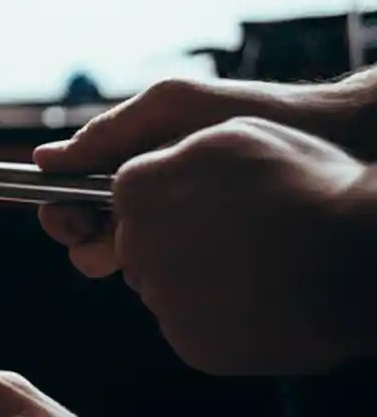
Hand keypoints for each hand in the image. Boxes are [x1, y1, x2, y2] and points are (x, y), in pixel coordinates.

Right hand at [35, 77, 365, 276]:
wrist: (330, 141)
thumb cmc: (250, 113)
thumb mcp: (171, 107)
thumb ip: (111, 132)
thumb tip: (43, 158)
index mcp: (127, 161)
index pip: (66, 195)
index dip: (57, 210)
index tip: (68, 217)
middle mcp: (145, 196)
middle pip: (84, 235)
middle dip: (85, 239)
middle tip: (113, 235)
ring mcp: (174, 225)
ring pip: (120, 258)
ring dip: (120, 256)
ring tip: (151, 243)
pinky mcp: (205, 250)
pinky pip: (163, 268)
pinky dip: (160, 266)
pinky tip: (182, 256)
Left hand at [99, 117, 370, 374]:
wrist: (363, 256)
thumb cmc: (306, 184)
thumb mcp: (234, 137)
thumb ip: (174, 153)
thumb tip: (147, 169)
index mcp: (140, 189)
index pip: (127, 195)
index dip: (165, 197)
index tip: (201, 202)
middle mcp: (138, 244)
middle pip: (139, 245)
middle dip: (172, 240)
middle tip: (230, 237)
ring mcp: (163, 298)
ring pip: (164, 288)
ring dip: (193, 279)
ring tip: (251, 267)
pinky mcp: (191, 344)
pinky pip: (190, 327)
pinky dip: (215, 319)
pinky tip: (257, 299)